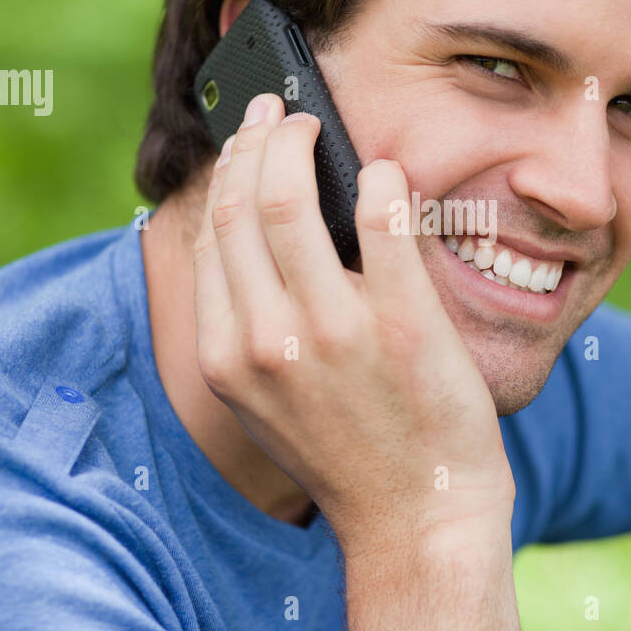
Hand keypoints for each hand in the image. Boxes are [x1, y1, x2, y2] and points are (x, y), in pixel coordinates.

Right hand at [191, 93, 515, 547]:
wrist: (417, 516)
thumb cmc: (349, 451)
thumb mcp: (270, 397)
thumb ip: (252, 321)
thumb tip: (259, 230)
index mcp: (229, 356)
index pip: (212, 235)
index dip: (227, 173)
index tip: (243, 145)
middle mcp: (267, 341)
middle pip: (241, 205)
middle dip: (255, 142)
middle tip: (278, 114)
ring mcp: (335, 333)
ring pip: (291, 202)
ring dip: (300, 145)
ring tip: (315, 127)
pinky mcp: (404, 325)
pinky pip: (382, 221)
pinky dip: (380, 180)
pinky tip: (386, 172)